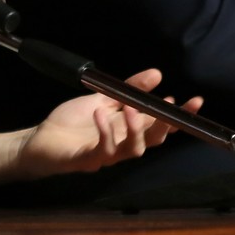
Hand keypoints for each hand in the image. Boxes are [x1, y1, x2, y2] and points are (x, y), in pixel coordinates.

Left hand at [15, 68, 203, 178]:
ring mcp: (107, 154)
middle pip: (153, 140)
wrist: (40, 139)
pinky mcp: (88, 159)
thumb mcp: (102, 97)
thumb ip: (128, 88)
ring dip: (137, 128)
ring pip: (134, 149)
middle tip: (174, 105)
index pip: (159, 125)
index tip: (194, 101)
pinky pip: (103, 150)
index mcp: (127, 130)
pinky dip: (105, 132)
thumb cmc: (72, 122)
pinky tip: (102, 114)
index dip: (178, 116)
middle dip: (167, 124)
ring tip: (133, 108)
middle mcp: (122, 144)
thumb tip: (157, 74)